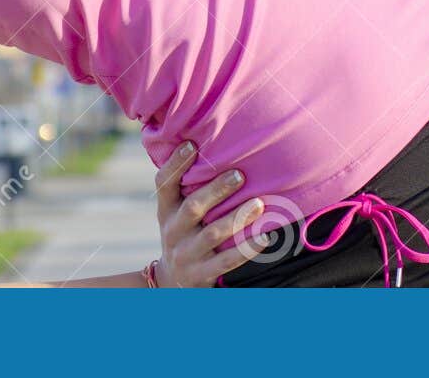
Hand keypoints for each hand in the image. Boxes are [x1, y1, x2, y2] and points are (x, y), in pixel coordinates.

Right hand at [152, 142, 269, 286]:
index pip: (164, 184)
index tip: (191, 144)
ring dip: (236, 218)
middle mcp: (173, 231)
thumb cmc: (183, 236)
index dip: (175, 164)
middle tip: (239, 174)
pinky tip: (264, 238)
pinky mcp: (201, 275)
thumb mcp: (175, 214)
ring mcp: (186, 255)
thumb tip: (207, 144)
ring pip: (212, 234)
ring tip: (259, 204)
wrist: (172, 285)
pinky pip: (226, 262)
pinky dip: (246, 250)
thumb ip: (187, 188)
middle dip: (215, 190)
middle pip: (192, 207)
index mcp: (165, 211)